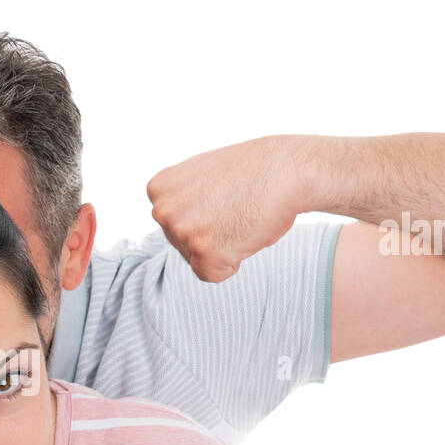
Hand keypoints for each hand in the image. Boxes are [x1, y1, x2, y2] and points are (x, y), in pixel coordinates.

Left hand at [146, 135, 311, 281]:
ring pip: (197, 260)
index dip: (202, 217)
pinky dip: (233, 262)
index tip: (220, 199)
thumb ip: (179, 201)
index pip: (172, 224)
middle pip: (181, 245)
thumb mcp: (198, 176)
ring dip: (222, 246)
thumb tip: (174, 224)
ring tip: (239, 217)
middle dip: (209, 234)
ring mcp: (181, 230)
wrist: (287, 169)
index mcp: (158, 189)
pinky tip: (243, 233)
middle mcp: (162, 209)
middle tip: (233, 209)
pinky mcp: (204, 251)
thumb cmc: (251, 173)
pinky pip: (213, 274)